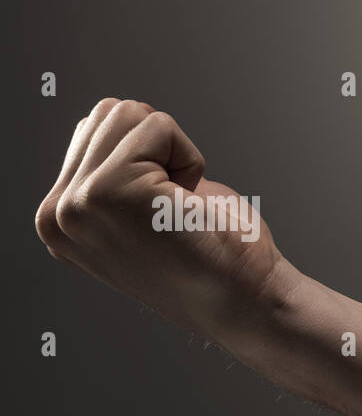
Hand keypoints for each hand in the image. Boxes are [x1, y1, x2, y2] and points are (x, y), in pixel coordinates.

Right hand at [35, 98, 295, 340]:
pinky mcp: (107, 193)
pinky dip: (190, 158)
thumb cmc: (218, 257)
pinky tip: (190, 207)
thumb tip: (105, 122)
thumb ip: (114, 170)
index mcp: (62, 218)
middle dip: (159, 148)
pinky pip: (157, 126)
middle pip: (107, 113)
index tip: (164, 213)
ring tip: (181, 207)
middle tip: (177, 208)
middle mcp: (57, 214)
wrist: (250, 302)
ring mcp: (76, 205)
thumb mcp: (148, 206)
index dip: (149, 157)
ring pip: (128, 114)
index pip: (92, 130)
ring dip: (174, 153)